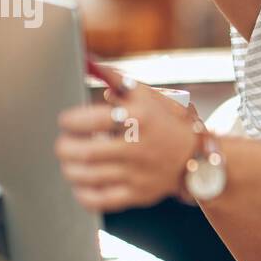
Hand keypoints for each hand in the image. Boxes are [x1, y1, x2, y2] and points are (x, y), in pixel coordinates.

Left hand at [55, 64, 197, 211]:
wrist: (197, 157)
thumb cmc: (166, 122)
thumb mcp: (148, 95)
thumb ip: (116, 79)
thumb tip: (88, 61)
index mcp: (140, 118)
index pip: (92, 120)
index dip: (70, 120)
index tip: (66, 121)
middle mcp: (139, 146)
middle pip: (86, 152)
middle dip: (64, 147)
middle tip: (63, 144)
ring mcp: (138, 173)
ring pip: (88, 176)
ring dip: (70, 168)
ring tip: (70, 161)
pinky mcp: (138, 194)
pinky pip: (100, 199)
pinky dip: (82, 192)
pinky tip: (81, 182)